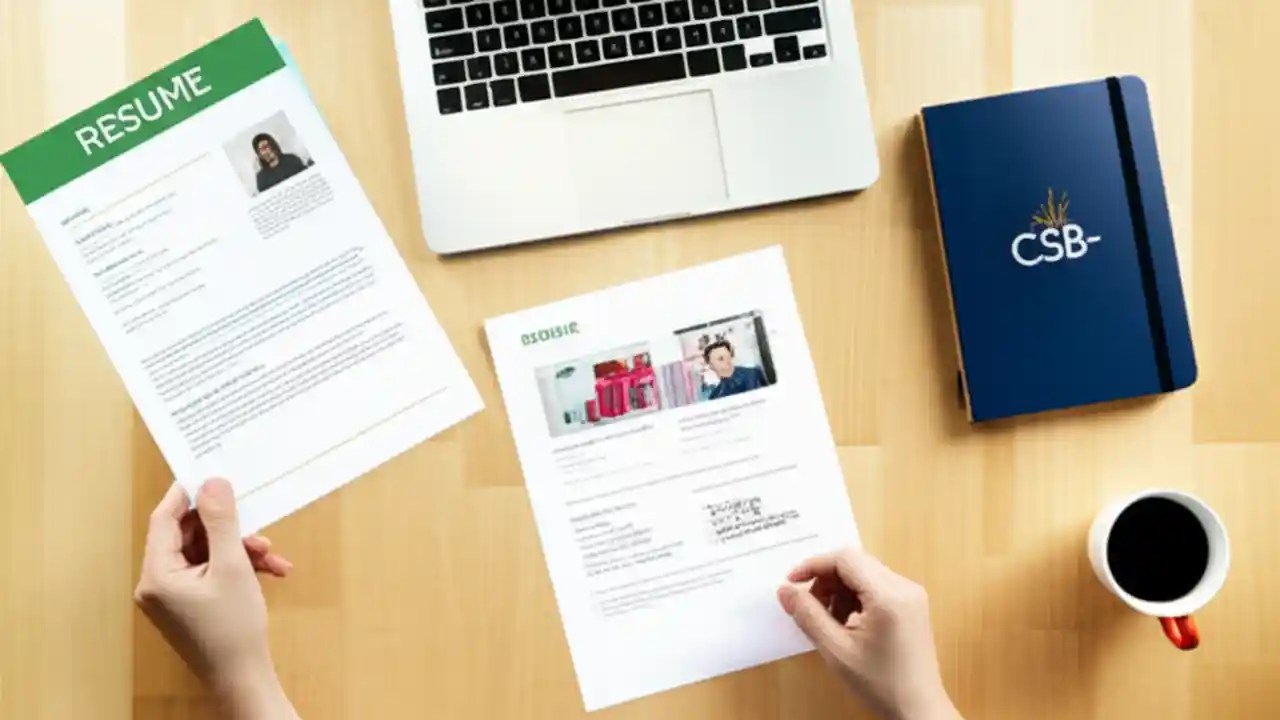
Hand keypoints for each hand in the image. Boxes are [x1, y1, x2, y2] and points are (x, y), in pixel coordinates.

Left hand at [135, 478, 298, 719]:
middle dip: (227, 528)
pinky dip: (238, 567)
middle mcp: (157, 584)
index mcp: (157, 575)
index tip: (213, 473)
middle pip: (188, 536)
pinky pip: (210, 572)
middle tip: (257, 525)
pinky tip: (270, 571)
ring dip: (239, 548)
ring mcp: (173, 596)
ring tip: (270, 555)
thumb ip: (222, 521)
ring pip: (204, 553)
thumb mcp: (232, 566)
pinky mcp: (189, 604)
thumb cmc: (235, 627)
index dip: (187, 494)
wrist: (243, 679)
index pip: (163, 519)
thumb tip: (212, 482)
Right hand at [777, 549, 959, 719]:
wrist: (918, 710)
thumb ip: (808, 616)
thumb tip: (784, 590)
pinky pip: (877, 586)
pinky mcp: (913, 605)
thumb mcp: (836, 651)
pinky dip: (856, 597)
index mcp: (889, 596)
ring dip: (840, 589)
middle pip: (856, 563)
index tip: (791, 584)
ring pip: (865, 573)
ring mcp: (912, 595)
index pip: (846, 559)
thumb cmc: (879, 684)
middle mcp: (905, 587)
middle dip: (826, 579)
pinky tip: (847, 623)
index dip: (814, 565)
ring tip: (829, 620)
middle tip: (809, 606)